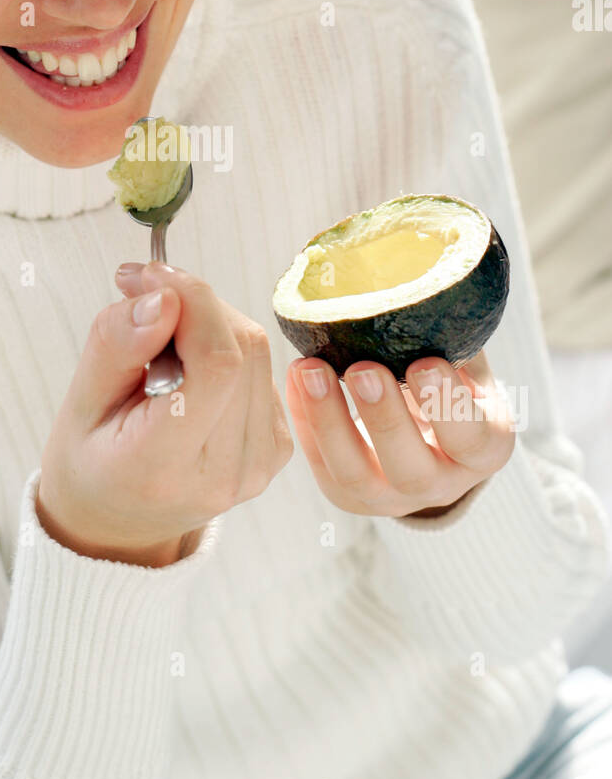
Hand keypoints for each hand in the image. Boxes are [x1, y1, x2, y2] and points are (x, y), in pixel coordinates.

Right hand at [36, 261, 293, 566]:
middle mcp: (224, 473)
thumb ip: (116, 345)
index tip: (147, 278)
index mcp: (163, 466)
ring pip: (256, 350)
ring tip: (160, 340)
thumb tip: (164, 297)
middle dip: (194, 303)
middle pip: (240, 348)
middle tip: (142, 296)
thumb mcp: (78, 403)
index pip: (215, 365)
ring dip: (210, 322)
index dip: (192, 302)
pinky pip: (262, 368)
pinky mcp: (276, 449)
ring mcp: (258, 466)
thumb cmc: (92, 459)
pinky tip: (188, 367)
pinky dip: (226, 347)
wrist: (118, 520)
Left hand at [285, 350, 514, 517]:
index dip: (448, 405)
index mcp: (483, 450)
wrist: (431, 436)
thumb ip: (455, 339)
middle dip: (384, 418)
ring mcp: (391, 497)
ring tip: (311, 369)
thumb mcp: (468, 368)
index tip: (425, 362)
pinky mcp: (349, 495)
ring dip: (330, 422)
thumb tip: (430, 280)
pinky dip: (304, 420)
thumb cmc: (451, 388)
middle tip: (363, 368)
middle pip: (412, 468)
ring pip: (356, 476)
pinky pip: (321, 465)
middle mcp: (441, 485)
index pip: (471, 439)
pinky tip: (295, 375)